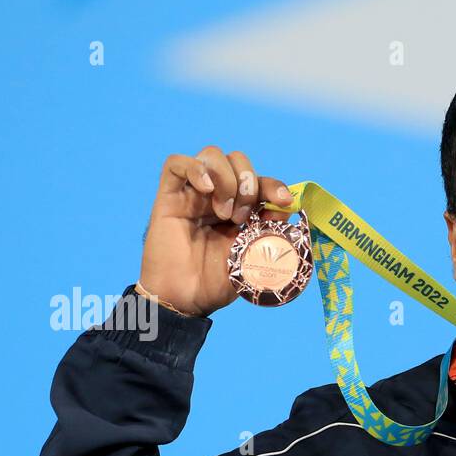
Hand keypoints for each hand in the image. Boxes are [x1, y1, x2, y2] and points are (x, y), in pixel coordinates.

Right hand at [138, 146, 294, 318]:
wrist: (186, 300)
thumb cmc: (217, 283)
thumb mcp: (253, 256)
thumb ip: (269, 232)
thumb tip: (287, 208)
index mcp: (239, 209)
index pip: (259, 181)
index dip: (274, 185)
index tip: (284, 201)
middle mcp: (217, 197)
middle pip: (237, 160)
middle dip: (248, 182)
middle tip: (242, 217)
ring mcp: (193, 195)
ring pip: (211, 155)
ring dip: (226, 179)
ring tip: (224, 214)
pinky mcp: (168, 197)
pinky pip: (176, 163)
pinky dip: (196, 168)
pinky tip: (207, 190)